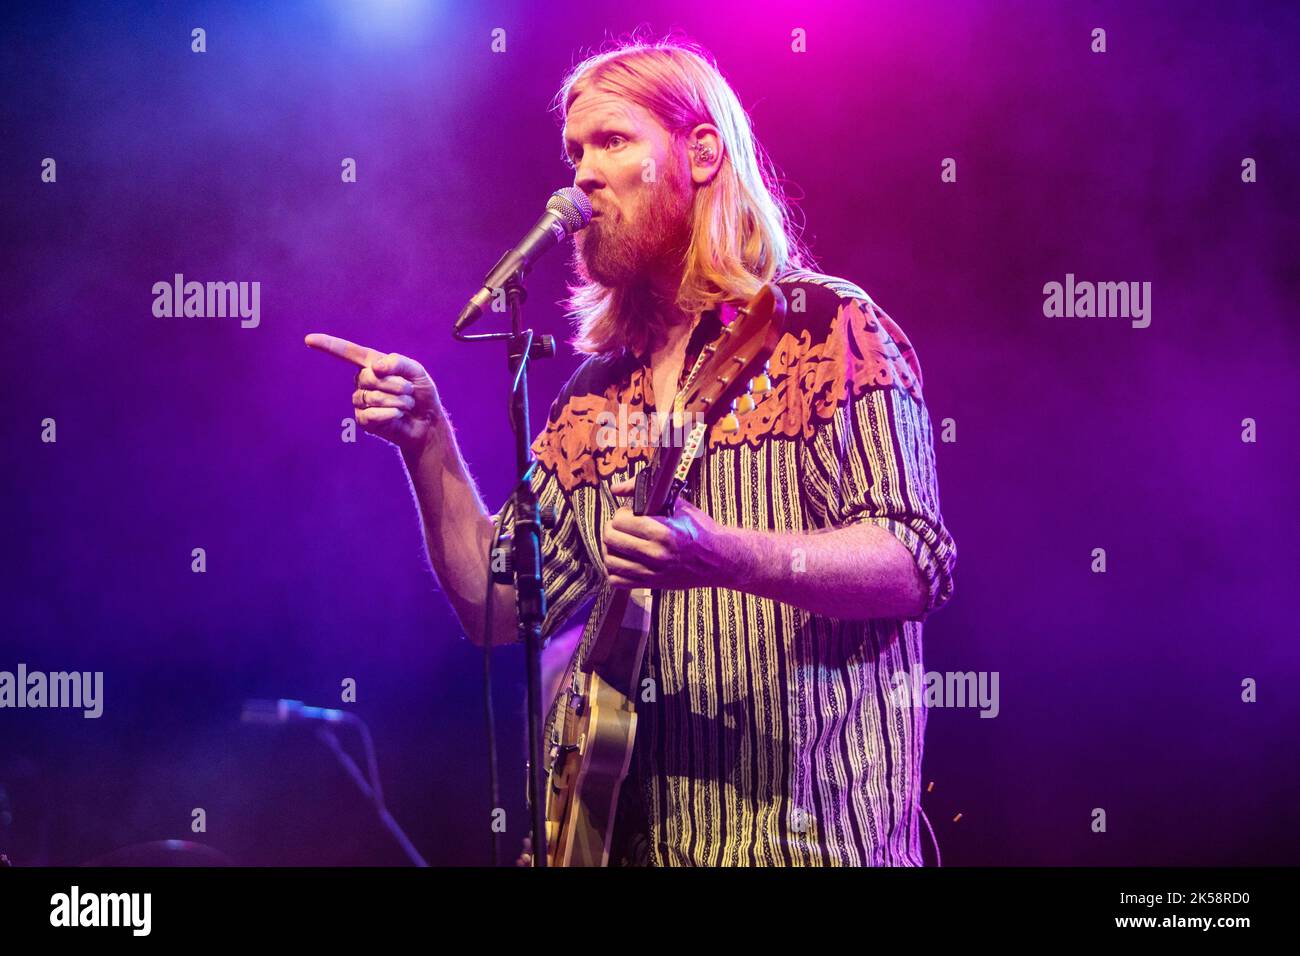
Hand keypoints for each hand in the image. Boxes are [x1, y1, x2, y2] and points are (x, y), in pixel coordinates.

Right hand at [305, 333, 442, 451]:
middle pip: (369, 377)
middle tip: (409, 391)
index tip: (309, 339)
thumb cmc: (421, 393)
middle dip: (396, 384)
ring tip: (406, 404)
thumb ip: (398, 363)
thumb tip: (375, 368)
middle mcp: (362, 381)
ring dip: (397, 401)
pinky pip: (371, 415)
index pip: (347, 352)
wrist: (427, 421)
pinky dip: (390, 414)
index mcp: (372, 364)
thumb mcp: (416, 371)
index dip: (329, 345)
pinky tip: (398, 415)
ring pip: (372, 397)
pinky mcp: (363, 420)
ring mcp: (360, 401)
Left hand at [600, 478, 732, 590]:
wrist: (719, 559)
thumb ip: (646, 493)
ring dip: (609, 548)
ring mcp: (652, 572)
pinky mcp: (651, 584)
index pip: (620, 521)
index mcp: (662, 532)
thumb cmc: (700, 531)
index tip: (628, 514)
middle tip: (620, 526)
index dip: (621, 514)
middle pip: (611, 539)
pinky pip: (617, 581)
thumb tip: (616, 488)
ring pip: (610, 560)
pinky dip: (613, 570)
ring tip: (619, 542)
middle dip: (611, 528)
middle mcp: (655, 554)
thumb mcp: (678, 505)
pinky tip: (622, 560)